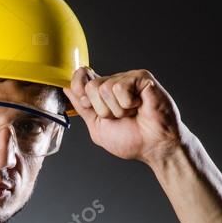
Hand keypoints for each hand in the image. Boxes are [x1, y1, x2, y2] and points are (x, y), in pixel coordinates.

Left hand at [63, 67, 184, 164]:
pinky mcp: (141, 78)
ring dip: (117, 110)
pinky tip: (140, 107)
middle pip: (90, 86)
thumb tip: (67, 89)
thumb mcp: (97, 127)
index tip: (88, 105)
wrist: (154, 146)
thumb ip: (82, 108)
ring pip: (104, 88)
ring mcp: (128, 78)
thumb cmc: (132, 139)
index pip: (81, 76)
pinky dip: (128, 104)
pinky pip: (120, 87)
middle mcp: (114, 82)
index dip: (79, 89)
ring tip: (132, 114)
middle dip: (102, 110)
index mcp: (102, 93)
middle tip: (120, 117)